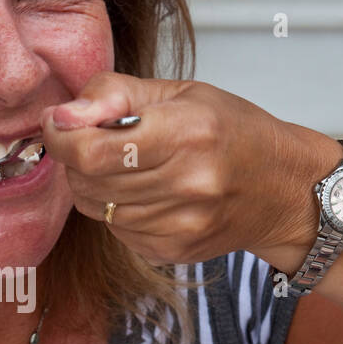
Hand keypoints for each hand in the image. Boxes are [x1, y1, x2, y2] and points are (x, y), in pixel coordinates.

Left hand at [40, 73, 342, 270]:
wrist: (284, 189)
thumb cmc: (233, 131)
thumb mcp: (181, 92)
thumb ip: (115, 94)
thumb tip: (61, 114)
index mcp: (188, 132)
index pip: (92, 150)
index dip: (62, 137)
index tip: (57, 122)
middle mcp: (188, 183)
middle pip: (88, 179)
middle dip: (76, 156)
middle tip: (96, 139)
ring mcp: (181, 224)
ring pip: (96, 207)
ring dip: (94, 183)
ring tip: (126, 164)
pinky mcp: (173, 251)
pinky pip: (115, 229)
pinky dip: (116, 208)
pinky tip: (145, 191)